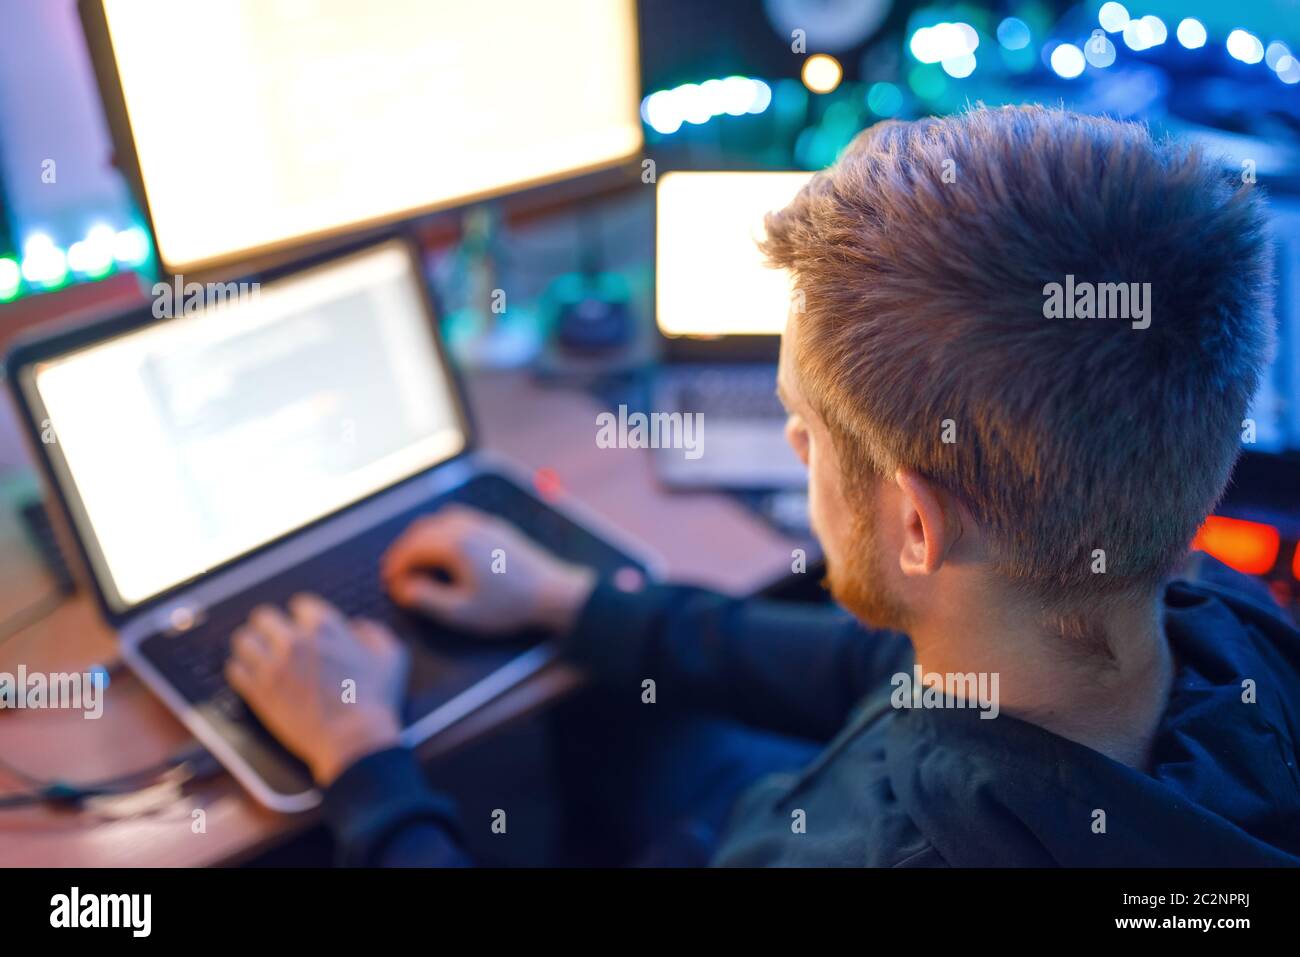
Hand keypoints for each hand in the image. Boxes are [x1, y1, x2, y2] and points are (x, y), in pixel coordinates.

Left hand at [225, 594, 408, 785]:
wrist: (355, 739)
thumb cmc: (376, 700)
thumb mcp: (392, 658)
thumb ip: (374, 632)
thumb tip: (357, 627)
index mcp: (325, 627)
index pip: (299, 604)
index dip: (303, 616)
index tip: (304, 628)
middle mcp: (294, 641)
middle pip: (263, 616)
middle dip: (271, 626)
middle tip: (276, 639)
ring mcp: (273, 666)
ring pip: (243, 640)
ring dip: (251, 645)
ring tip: (258, 654)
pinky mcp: (259, 692)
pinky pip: (234, 669)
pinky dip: (241, 670)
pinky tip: (252, 676)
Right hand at [380, 505, 595, 634]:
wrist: (553, 593)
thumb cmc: (508, 606)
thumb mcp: (462, 612)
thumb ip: (428, 599)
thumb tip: (405, 588)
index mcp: (456, 545)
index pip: (414, 547)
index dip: (396, 563)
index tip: (389, 580)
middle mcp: (468, 527)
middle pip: (424, 529)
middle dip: (405, 549)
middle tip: (396, 570)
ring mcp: (485, 524)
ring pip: (441, 520)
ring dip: (423, 536)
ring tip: (416, 559)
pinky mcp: (498, 528)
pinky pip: (460, 519)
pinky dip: (442, 529)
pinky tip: (445, 547)